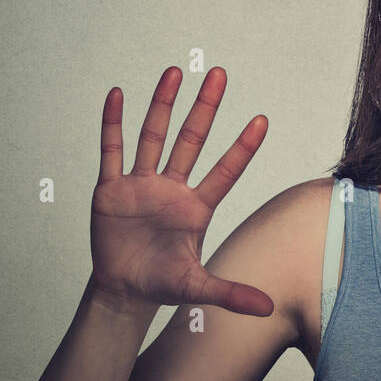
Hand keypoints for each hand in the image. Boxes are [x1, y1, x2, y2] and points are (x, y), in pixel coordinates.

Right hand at [89, 66, 273, 316]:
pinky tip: (117, 94)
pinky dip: (113, 123)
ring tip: (175, 71)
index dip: (242, 147)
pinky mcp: (111, 189)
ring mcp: (142, 184)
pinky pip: (112, 150)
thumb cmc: (164, 284)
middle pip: (191, 140)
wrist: (124, 290)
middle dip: (205, 108)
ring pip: (153, 136)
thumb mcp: (198, 288)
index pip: (225, 170)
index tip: (262, 119)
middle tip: (220, 74)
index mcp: (196, 207)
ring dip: (163, 104)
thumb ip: (231, 293)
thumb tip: (269, 309)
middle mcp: (172, 188)